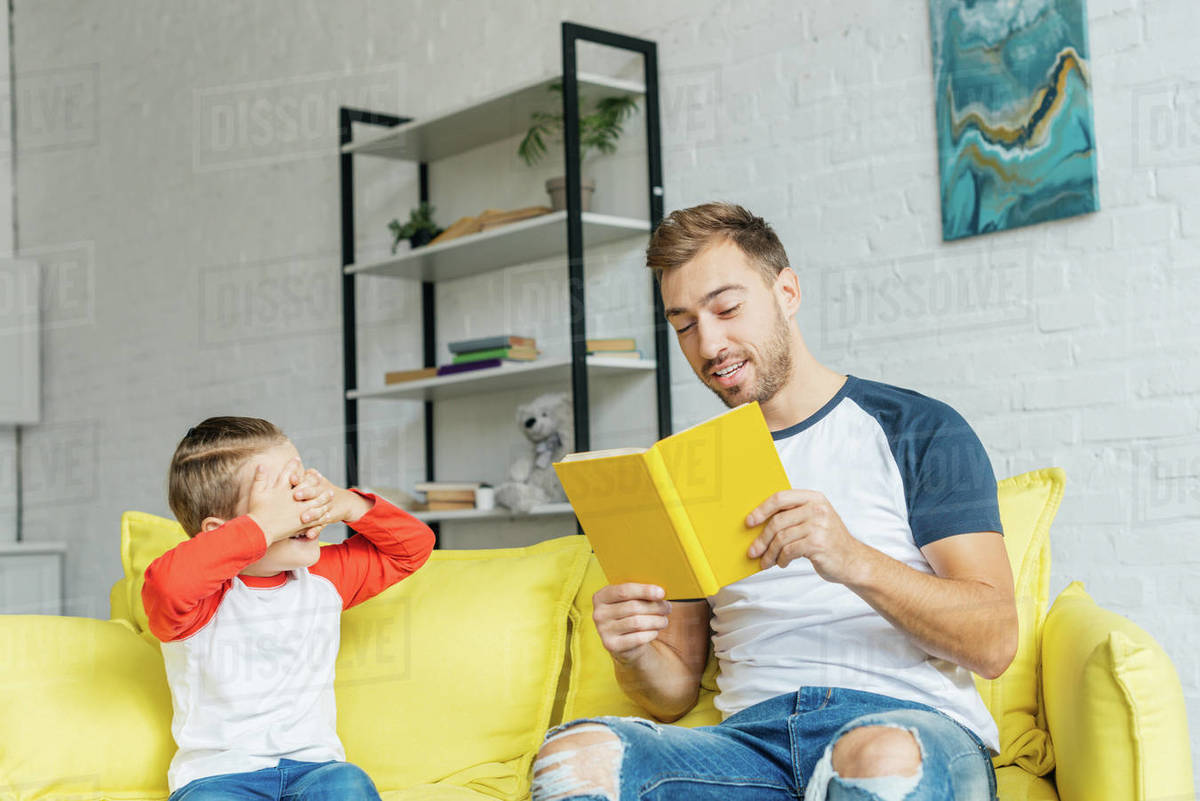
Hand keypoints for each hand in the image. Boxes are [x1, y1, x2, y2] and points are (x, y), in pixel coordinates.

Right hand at [247, 457, 332, 543]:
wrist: (259, 530)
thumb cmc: (256, 512)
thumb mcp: (256, 493)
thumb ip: (259, 478)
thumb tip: (261, 464)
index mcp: (281, 489)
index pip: (288, 473)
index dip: (293, 465)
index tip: (297, 458)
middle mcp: (292, 498)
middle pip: (308, 486)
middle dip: (314, 480)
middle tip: (319, 476)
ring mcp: (299, 510)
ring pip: (316, 501)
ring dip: (324, 497)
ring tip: (331, 493)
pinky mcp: (301, 522)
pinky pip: (316, 517)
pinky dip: (322, 514)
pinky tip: (327, 512)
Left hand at [290, 468, 371, 531]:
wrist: (344, 501)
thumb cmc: (321, 490)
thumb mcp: (315, 479)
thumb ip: (302, 477)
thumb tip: (290, 474)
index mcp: (316, 483)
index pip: (308, 478)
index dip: (300, 477)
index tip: (292, 478)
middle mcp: (322, 493)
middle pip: (314, 491)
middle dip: (306, 493)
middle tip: (296, 495)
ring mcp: (326, 506)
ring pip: (319, 509)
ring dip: (312, 514)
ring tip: (304, 519)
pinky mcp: (328, 518)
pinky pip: (322, 524)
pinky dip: (316, 530)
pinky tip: (309, 535)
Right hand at [592, 583, 671, 665]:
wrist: (623, 643)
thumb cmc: (630, 615)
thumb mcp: (630, 601)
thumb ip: (640, 595)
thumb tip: (660, 593)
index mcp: (601, 596)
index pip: (624, 591)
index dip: (644, 590)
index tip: (661, 592)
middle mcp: (598, 613)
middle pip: (633, 607)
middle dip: (655, 607)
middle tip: (667, 608)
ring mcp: (603, 630)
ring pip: (637, 623)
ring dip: (656, 621)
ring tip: (664, 620)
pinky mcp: (611, 645)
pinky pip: (637, 638)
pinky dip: (650, 634)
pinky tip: (655, 631)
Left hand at [746, 489, 867, 583]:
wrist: (853, 561)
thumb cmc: (827, 541)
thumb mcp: (813, 521)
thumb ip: (792, 516)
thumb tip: (757, 523)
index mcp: (814, 498)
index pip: (780, 497)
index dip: (761, 509)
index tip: (749, 522)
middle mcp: (817, 509)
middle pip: (777, 521)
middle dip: (762, 539)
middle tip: (753, 552)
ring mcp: (819, 525)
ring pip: (781, 538)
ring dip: (770, 553)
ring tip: (766, 562)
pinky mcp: (818, 543)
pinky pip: (789, 551)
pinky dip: (782, 559)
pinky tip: (782, 563)